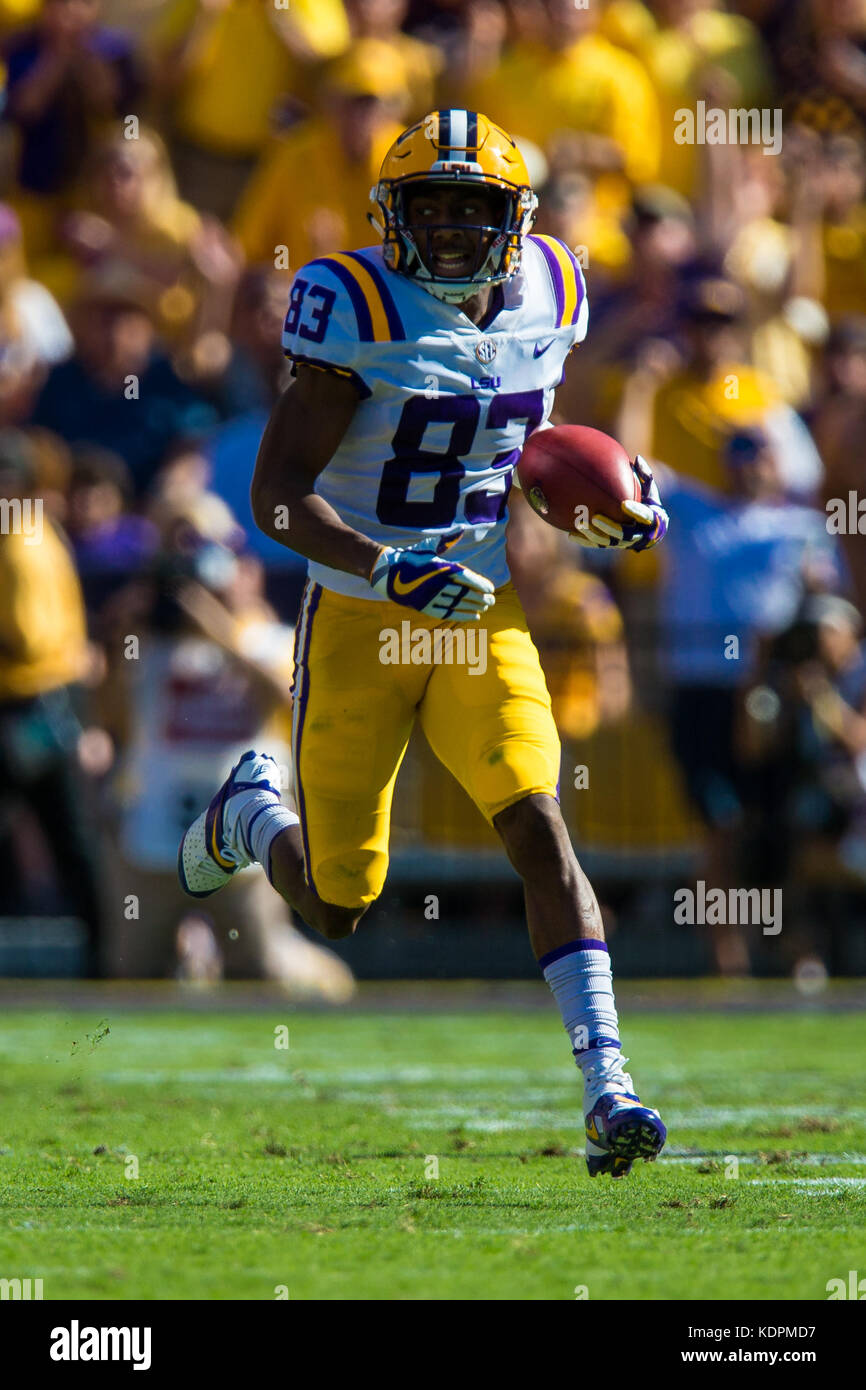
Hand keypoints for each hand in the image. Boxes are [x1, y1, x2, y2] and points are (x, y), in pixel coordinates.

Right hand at [370, 538, 494, 620]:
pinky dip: (462, 615)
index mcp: (439, 568)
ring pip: (457, 604)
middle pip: (464, 593)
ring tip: (484, 608)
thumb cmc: (411, 558)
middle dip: (480, 598)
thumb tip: (461, 530)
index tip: (491, 589)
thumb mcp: (427, 547)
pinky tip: (473, 616)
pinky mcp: (425, 607)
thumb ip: (446, 541)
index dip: (480, 584)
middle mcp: (437, 583)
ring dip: (473, 607)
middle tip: (492, 601)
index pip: (466, 578)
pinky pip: (447, 613)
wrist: (387, 572)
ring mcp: (430, 596)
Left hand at [570, 455, 668, 551]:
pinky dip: (585, 540)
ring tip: (580, 524)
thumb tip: (638, 458)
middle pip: (623, 534)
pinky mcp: (612, 544)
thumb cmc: (649, 503)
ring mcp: (623, 542)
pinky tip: (571, 535)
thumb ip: (646, 477)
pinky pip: (597, 544)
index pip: (644, 517)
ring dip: (593, 534)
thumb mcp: (650, 490)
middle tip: (596, 517)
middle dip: (609, 527)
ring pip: (608, 541)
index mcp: (649, 520)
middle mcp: (637, 534)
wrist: (649, 529)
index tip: (624, 504)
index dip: (635, 512)